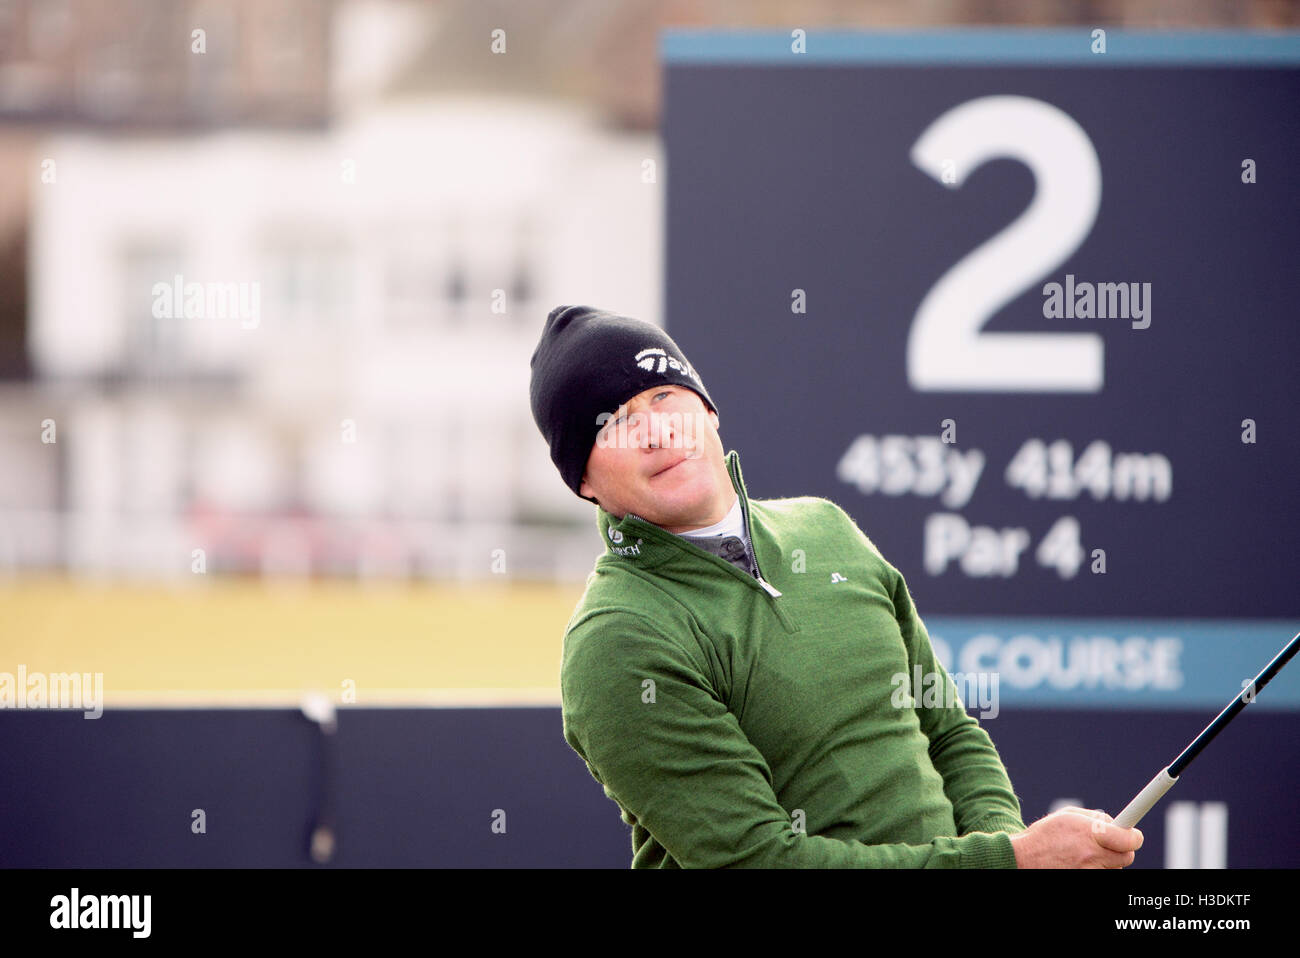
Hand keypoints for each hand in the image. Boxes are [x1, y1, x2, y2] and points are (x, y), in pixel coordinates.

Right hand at [1010, 806, 1143, 868]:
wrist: (1025, 859)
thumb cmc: (1045, 836)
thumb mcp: (1068, 815)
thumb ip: (1095, 818)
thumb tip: (1115, 823)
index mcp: (1091, 835)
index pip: (1130, 839)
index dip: (1132, 836)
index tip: (1132, 835)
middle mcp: (1093, 857)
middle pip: (1126, 857)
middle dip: (1119, 849)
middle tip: (1104, 845)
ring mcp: (1091, 873)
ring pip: (1114, 868)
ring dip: (1105, 861)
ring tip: (1082, 855)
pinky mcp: (1088, 882)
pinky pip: (1102, 874)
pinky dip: (1096, 870)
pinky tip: (1079, 864)